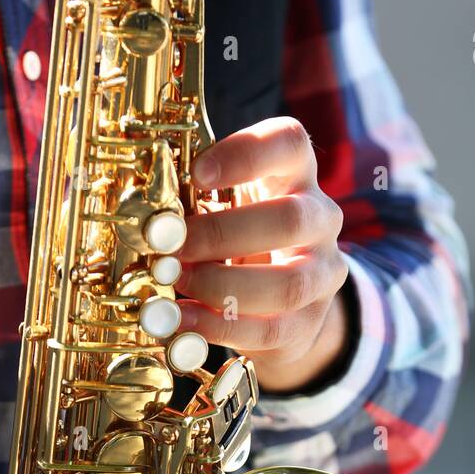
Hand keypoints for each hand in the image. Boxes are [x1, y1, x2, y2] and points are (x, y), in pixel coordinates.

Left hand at [178, 117, 349, 392]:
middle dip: (221, 235)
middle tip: (173, 245)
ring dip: (222, 286)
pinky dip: (221, 326)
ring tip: (179, 282)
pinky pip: (270, 330)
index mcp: (296, 173)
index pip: (289, 143)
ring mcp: (323, 273)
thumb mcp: (225, 203)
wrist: (283, 296)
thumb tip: (150, 219)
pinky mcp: (310, 321)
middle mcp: (321, 218)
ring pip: (287, 284)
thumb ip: (197, 201)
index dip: (244, 155)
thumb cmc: (241, 233)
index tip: (196, 174)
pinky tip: (186, 318)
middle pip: (290, 220)